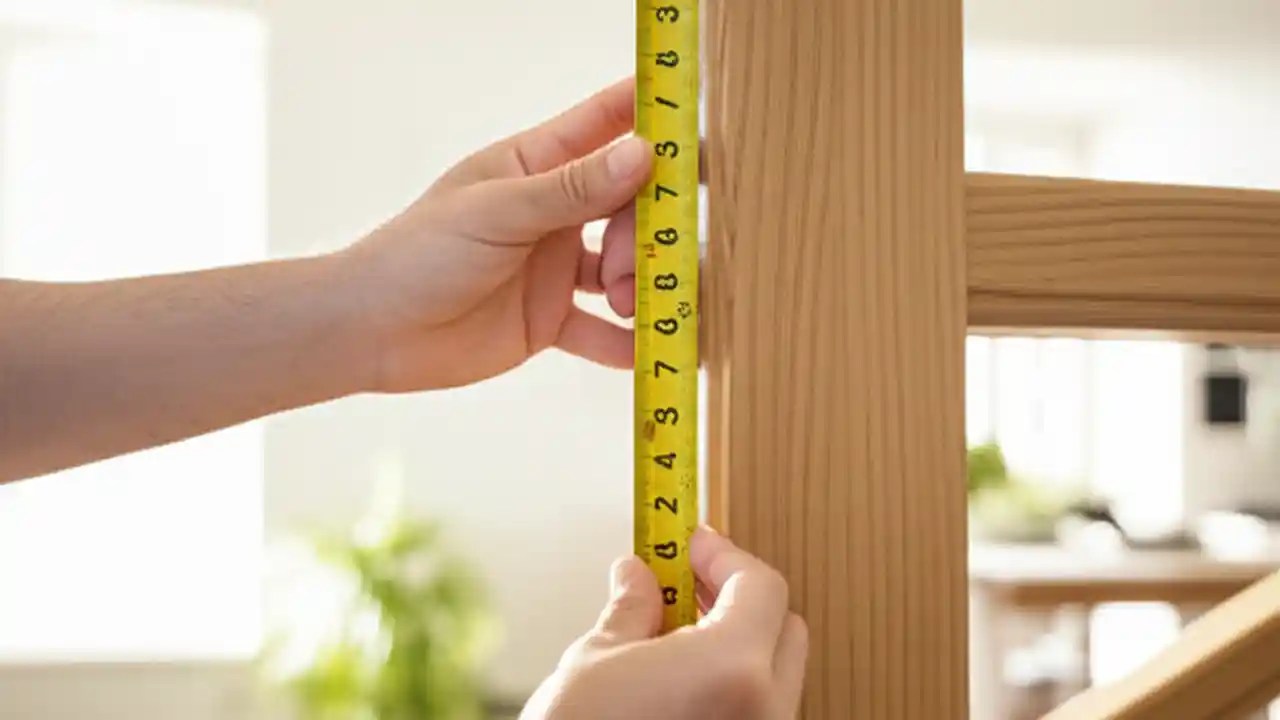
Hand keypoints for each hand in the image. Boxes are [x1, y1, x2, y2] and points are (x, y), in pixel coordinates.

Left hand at [340, 79, 648, 391]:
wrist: (372, 332)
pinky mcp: (549, 321)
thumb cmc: (418, 252)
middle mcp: (554, 213)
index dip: (652, 116)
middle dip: (648, 232)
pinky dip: (627, 345)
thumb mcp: (498, 212)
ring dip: (642, 287)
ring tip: (629, 307)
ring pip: (627, 270)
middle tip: (634, 263)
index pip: (604, 125)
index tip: (697, 121)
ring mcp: (554, 269)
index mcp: (536, 165)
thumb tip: (643, 154)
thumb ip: (572, 189)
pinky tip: (649, 355)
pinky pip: (602, 332)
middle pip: (631, 206)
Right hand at [521, 528, 808, 719]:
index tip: (689, 542)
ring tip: (669, 636)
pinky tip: (677, 683)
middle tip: (682, 582)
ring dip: (734, 642)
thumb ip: (631, 610)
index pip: (761, 585)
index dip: (722, 555)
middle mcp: (766, 711)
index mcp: (734, 670)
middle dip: (736, 596)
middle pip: (782, 626)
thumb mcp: (595, 662)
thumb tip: (636, 577)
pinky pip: (756, 712)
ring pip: (773, 675)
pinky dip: (729, 686)